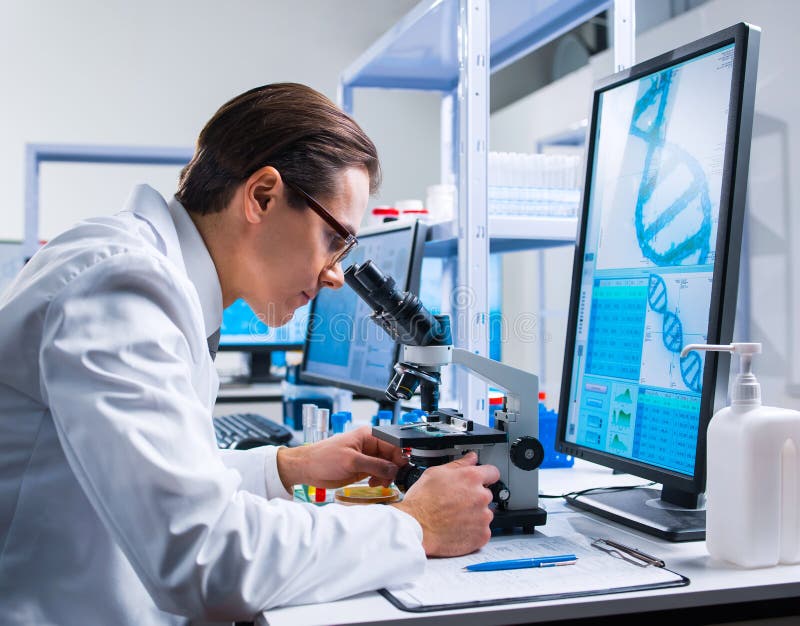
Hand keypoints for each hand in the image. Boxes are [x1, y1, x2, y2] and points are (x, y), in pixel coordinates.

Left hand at [276, 426, 406, 490]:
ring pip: (386, 466)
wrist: (308, 469)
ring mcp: (366, 457)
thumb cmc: (324, 458)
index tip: (400, 470)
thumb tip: (394, 468)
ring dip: (386, 476)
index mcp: (369, 435)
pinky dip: (379, 480)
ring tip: (379, 483)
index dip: (399, 457)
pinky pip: (378, 473)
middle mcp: (369, 445)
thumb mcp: (352, 461)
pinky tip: (373, 483)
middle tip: (390, 480)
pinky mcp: (362, 468)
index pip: (393, 444)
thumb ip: (375, 465)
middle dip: (393, 469)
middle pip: (392, 456)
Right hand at [393, 452, 498, 556]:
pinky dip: (473, 531)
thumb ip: (458, 464)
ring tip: (455, 517)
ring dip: (475, 515)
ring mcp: (483, 517)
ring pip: (484, 513)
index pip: (492, 472)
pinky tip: (458, 528)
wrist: (415, 528)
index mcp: (472, 478)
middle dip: (475, 497)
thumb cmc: (422, 502)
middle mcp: (481, 496)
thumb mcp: (435, 473)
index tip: (481, 480)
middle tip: (457, 502)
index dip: (486, 475)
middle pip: (486, 494)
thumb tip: (470, 458)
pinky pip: (483, 531)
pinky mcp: (482, 535)